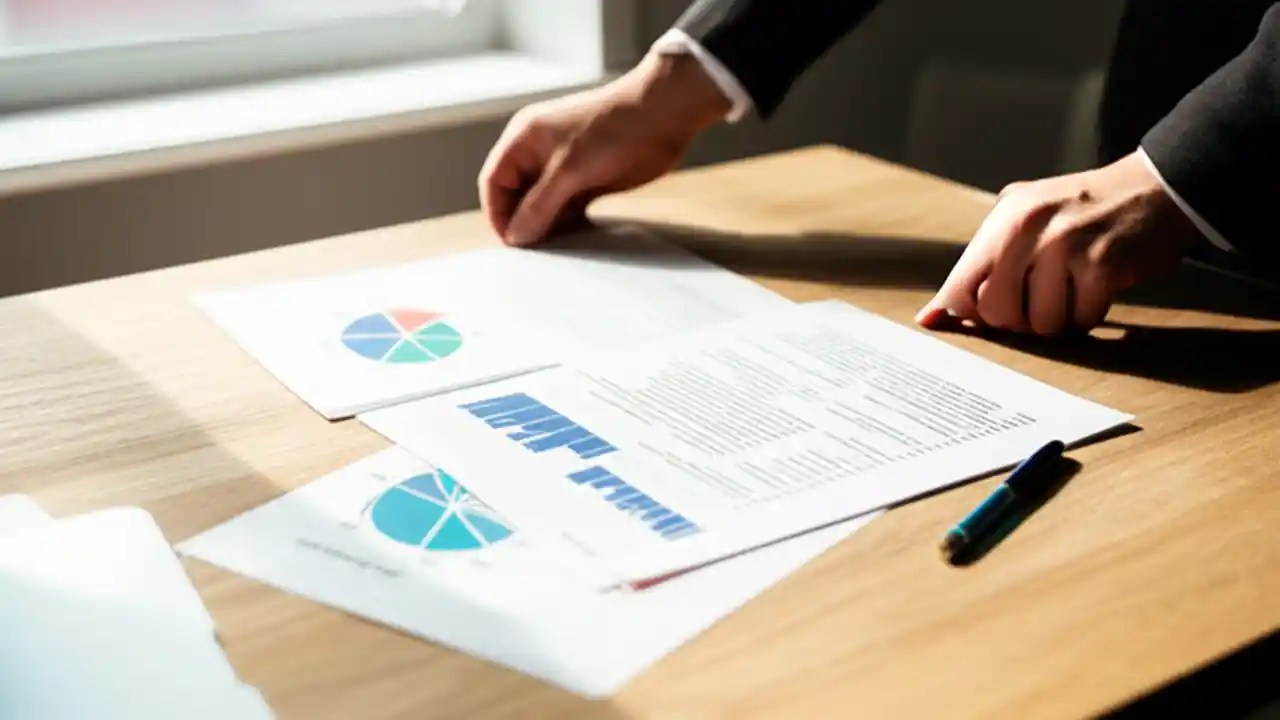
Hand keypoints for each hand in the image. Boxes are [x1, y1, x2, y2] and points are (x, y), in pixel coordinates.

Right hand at [479, 53, 729, 246]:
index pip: (493, 181)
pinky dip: (567, 223)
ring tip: (556, 248)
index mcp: (524, 139)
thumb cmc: (612, 130)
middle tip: (535, 252)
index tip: (512, 243)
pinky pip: (567, 207)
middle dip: (523, 222)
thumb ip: (539, 206)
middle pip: (516, 196)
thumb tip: (515, 237)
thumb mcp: (569, 171)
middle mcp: (539, 152)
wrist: (664, 114)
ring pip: (543, 205)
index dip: (497, 213)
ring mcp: (564, 166)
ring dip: (546, 226)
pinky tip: (575, 238)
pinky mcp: (587, 179)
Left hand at [916, 150, 1200, 335]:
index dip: (973, 315)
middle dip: (1020, 321)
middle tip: (1041, 302)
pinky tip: (1097, 290)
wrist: (1155, 188)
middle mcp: (1027, 228)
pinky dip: (1090, 316)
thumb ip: (976, 270)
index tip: (991, 315)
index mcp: (1002, 219)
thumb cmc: (1080, 215)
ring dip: (1060, 320)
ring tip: (1072, 289)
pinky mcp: (1102, 264)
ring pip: (1042, 324)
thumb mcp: (1021, 225)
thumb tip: (928, 319)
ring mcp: (1065, 244)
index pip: (960, 289)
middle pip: (998, 314)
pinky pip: (1081, 320)